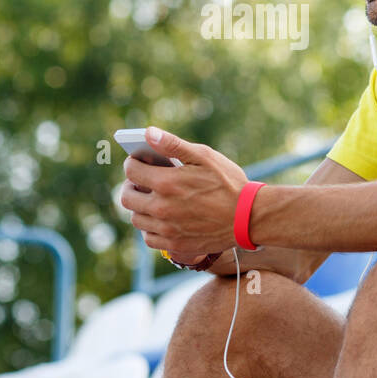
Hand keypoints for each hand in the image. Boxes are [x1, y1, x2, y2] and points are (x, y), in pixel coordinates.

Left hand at [120, 126, 248, 255]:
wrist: (249, 218)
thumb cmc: (229, 183)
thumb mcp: (204, 157)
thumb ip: (173, 144)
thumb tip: (148, 133)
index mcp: (166, 183)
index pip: (131, 171)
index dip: (132, 162)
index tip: (138, 161)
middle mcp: (162, 208)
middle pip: (127, 198)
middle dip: (130, 186)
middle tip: (141, 182)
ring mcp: (167, 229)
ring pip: (136, 219)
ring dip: (140, 207)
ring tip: (151, 199)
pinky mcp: (175, 244)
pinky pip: (149, 238)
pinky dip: (150, 227)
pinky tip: (160, 218)